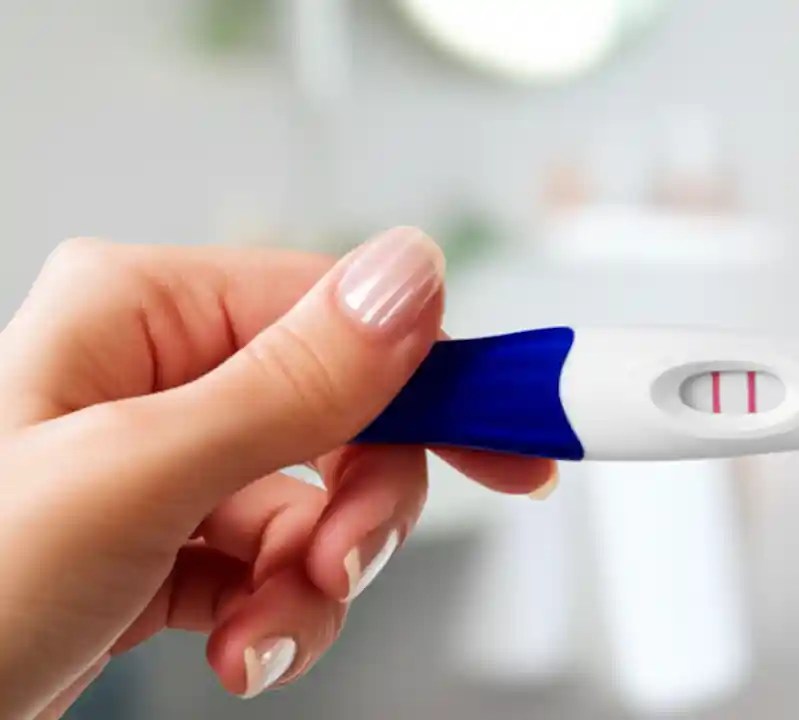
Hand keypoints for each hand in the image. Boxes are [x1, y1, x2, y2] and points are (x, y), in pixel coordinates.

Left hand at [0, 228, 555, 716]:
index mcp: (144, 312)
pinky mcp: (177, 540)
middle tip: (344, 566)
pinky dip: (284, 614)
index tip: (526, 434)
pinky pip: (283, 562)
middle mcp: (163, 374)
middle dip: (359, 511)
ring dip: (318, 581)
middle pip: (348, 419)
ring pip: (325, 503)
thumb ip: (289, 382)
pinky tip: (243, 647)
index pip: (346, 317)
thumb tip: (410, 277)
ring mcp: (173, 461)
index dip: (442, 381)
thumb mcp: (135, 479)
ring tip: (263, 631)